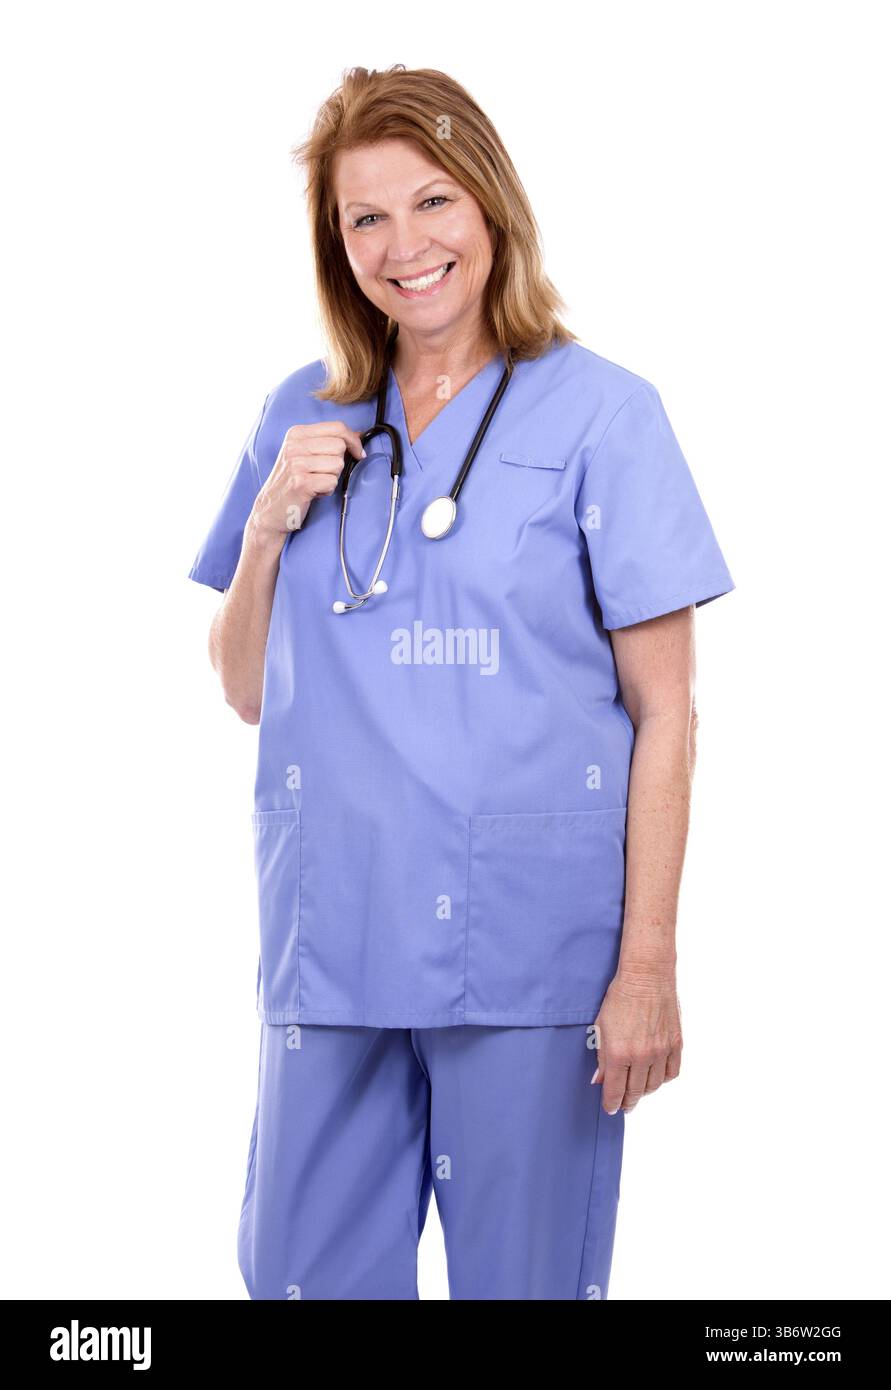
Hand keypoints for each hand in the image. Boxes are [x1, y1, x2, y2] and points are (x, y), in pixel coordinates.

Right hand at [249, 421, 365, 538]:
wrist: (271, 509)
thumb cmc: (291, 481)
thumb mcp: (304, 453)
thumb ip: (328, 441)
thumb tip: (358, 434)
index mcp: (296, 433)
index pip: (337, 427)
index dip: (354, 440)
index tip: (358, 452)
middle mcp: (294, 445)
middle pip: (340, 446)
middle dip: (338, 463)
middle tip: (322, 473)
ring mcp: (296, 464)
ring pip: (338, 464)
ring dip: (331, 478)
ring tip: (315, 482)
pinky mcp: (301, 482)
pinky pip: (332, 482)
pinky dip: (327, 490)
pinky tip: (313, 492)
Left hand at [590, 965, 682, 1114]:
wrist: (646, 977)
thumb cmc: (619, 998)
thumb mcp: (601, 1027)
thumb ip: (601, 1058)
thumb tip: (599, 1081)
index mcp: (619, 1053)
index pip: (615, 1091)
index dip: (612, 1104)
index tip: (610, 1109)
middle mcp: (641, 1056)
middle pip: (636, 1092)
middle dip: (628, 1101)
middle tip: (624, 1105)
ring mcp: (661, 1051)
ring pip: (654, 1086)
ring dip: (645, 1092)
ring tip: (638, 1090)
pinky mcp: (676, 1044)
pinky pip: (671, 1072)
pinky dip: (663, 1079)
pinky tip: (655, 1077)